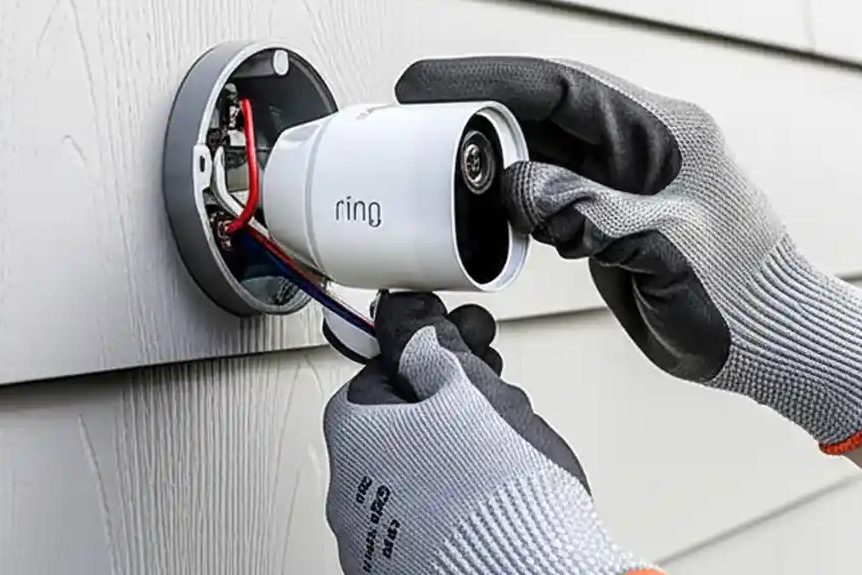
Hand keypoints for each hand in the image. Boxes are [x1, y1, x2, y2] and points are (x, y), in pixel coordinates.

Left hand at [323, 292, 654, 574]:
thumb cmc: (502, 493)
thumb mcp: (469, 387)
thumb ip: (429, 340)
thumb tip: (405, 312)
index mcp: (354, 432)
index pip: (385, 364)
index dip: (435, 346)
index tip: (466, 340)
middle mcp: (351, 490)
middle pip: (402, 417)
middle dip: (453, 394)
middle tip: (498, 392)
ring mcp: (377, 537)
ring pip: (421, 466)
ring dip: (460, 444)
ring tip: (510, 449)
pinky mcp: (407, 566)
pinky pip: (432, 513)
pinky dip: (461, 496)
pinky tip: (500, 493)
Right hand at [396, 58, 861, 450]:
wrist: (777, 341)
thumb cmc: (741, 299)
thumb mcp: (664, 252)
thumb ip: (589, 213)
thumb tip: (516, 186)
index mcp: (664, 133)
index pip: (563, 87)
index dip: (490, 79)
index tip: (427, 84)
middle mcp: (642, 146)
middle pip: (544, 109)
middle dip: (478, 108)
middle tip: (411, 114)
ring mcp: (627, 181)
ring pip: (542, 149)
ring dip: (490, 154)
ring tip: (429, 158)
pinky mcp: (613, 216)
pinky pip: (550, 192)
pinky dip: (511, 197)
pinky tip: (476, 206)